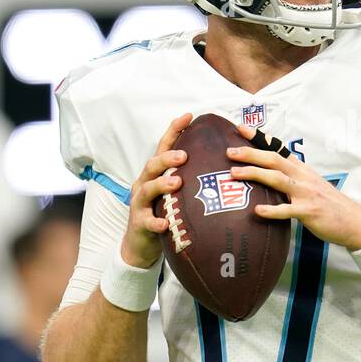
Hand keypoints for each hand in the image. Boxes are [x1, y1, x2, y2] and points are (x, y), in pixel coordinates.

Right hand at [121, 112, 192, 268]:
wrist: (140, 245)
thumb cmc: (163, 213)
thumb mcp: (174, 192)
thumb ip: (190, 176)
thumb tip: (221, 161)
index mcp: (155, 173)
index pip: (163, 147)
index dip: (174, 131)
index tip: (188, 116)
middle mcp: (144, 184)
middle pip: (153, 164)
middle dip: (167, 158)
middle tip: (184, 155)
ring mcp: (140, 204)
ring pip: (147, 189)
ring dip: (161, 185)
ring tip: (177, 182)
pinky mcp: (140, 224)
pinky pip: (147, 222)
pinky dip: (155, 222)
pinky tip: (164, 224)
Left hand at [226, 124, 360, 250]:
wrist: (355, 222)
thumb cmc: (330, 204)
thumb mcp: (312, 183)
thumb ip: (294, 175)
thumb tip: (276, 166)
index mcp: (302, 170)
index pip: (278, 149)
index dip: (259, 138)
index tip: (240, 128)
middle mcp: (303, 177)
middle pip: (274, 159)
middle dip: (250, 153)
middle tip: (230, 151)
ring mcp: (306, 194)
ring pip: (277, 179)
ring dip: (255, 174)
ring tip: (234, 173)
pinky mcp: (309, 212)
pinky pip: (288, 210)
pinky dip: (272, 210)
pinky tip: (257, 210)